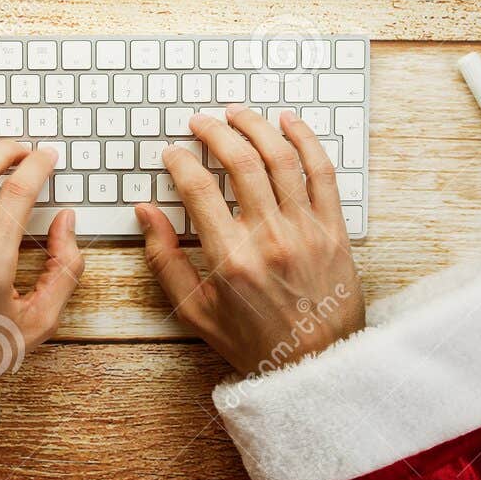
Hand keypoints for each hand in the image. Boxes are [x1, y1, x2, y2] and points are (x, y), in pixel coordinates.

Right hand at [137, 107, 364, 376]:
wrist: (315, 366)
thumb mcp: (195, 312)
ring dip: (256, 125)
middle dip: (215, 131)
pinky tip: (289, 122)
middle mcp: (270, 239)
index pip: (198, 188)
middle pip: (240, 162)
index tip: (172, 153)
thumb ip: (165, 260)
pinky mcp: (335, 230)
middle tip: (200, 122)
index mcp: (231, 259)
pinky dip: (306, 140)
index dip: (180, 161)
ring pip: (281, 158)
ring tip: (237, 113)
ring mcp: (307, 231)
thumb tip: (145, 213)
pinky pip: (323, 172)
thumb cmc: (254, 343)